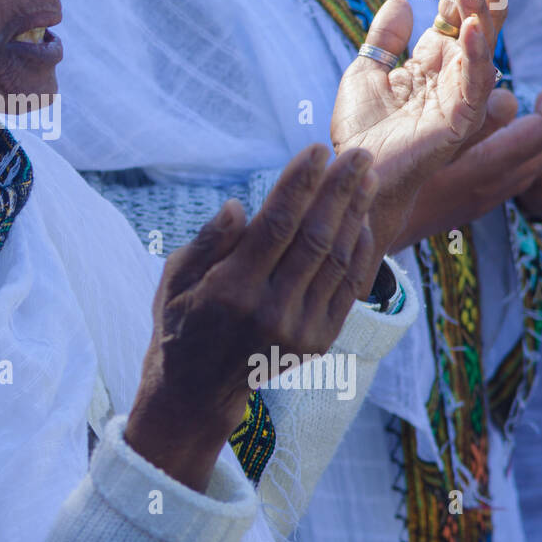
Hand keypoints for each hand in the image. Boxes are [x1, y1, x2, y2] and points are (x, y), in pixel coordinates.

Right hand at [125, 144, 378, 491]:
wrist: (197, 391)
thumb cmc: (181, 322)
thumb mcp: (175, 279)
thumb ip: (208, 242)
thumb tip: (238, 206)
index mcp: (231, 290)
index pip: (276, 225)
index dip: (300, 184)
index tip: (317, 150)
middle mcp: (270, 310)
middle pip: (315, 238)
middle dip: (340, 190)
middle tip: (359, 154)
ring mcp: (299, 330)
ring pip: (337, 261)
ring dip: (356, 214)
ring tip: (366, 178)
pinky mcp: (317, 342)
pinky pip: (347, 288)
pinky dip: (359, 251)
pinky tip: (362, 220)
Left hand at [330, 0, 505, 273]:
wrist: (350, 177)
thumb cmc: (360, 134)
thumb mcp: (364, 74)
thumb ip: (384, 39)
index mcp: (434, 61)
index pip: (454, 8)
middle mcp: (454, 76)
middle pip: (477, 16)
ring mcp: (459, 99)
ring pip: (480, 45)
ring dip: (477, 7)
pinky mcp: (456, 125)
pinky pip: (471, 86)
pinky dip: (471, 56)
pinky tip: (466, 26)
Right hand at [392, 63, 541, 247]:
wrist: (370, 223)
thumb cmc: (382, 174)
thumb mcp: (412, 135)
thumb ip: (455, 110)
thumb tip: (497, 86)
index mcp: (482, 167)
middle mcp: (493, 185)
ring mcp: (488, 197)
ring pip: (536, 157)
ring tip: (538, 100)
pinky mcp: (479, 202)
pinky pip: (520, 169)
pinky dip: (526, 143)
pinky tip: (507, 131)